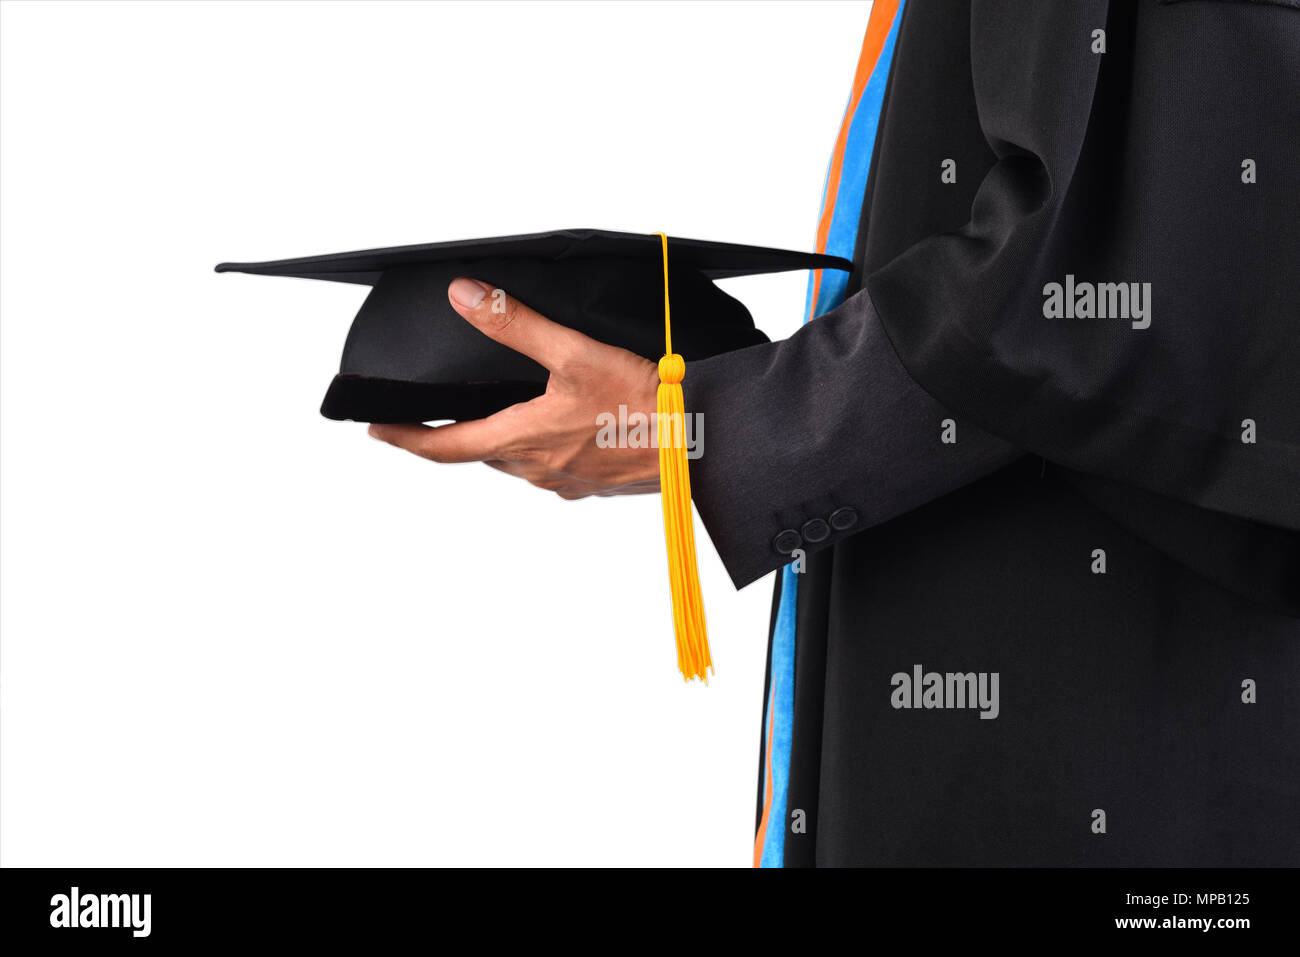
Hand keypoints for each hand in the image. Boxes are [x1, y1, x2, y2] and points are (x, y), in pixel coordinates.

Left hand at [368, 278, 661, 498]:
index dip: (405, 438)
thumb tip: (464, 298)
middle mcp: (537, 470)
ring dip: (505, 439)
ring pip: (518, 461)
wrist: (705, 443)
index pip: (444, 448)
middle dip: (460, 433)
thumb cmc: (645, 403)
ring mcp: (566, 483)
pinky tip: (567, 426)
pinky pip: (553, 468)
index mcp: (522, 441)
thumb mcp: (574, 352)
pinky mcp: (595, 486)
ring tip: (507, 411)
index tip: (377, 431)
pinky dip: (545, 447)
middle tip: (443, 412)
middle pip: (482, 452)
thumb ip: (514, 324)